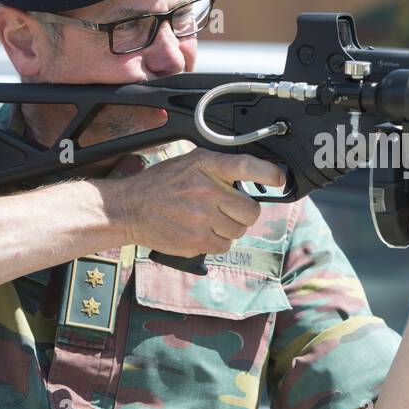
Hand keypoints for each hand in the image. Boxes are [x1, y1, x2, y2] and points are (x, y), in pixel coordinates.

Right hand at [113, 149, 286, 256]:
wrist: (129, 208)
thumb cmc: (161, 184)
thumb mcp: (189, 162)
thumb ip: (220, 169)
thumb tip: (255, 177)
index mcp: (206, 166)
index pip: (247, 166)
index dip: (269, 173)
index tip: (279, 180)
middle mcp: (206, 190)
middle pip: (251, 211)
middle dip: (243, 212)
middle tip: (226, 208)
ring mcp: (202, 218)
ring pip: (239, 230)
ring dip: (229, 228)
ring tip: (207, 219)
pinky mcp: (197, 241)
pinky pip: (224, 245)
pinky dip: (217, 241)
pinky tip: (200, 230)